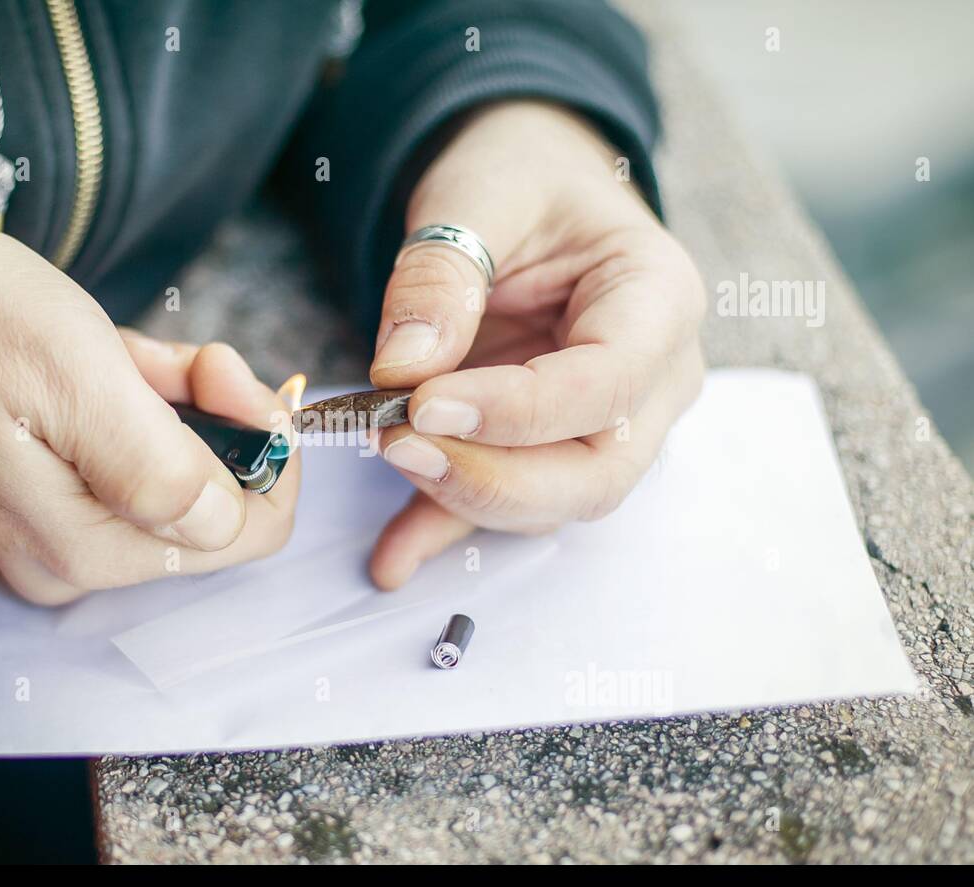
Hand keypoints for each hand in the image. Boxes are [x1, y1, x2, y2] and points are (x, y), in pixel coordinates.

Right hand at [0, 194, 297, 603]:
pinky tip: (112, 363)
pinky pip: (136, 458)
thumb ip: (160, 467)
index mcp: (90, 547)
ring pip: (180, 472)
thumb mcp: (75, 376)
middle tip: (188, 356)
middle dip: (222, 419)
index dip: (265, 445)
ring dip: (180, 404)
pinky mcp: (48, 498)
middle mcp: (78, 559)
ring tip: (129, 354)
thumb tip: (231, 518)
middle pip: (217, 502)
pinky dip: (145, 404)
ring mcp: (60, 532)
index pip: (248, 529)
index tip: (231, 372)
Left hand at [368, 101, 704, 588]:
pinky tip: (388, 558)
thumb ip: (443, 273)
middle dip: (493, 477)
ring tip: (380, 456)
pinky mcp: (546, 449)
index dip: (518, 410)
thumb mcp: (478, 193)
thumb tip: (402, 368)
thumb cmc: (522, 175)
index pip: (607, 384)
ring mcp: (607, 424)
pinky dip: (440, 529)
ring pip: (552, 501)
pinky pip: (500, 505)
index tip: (424, 403)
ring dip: (461, 497)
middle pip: (596, 472)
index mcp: (658, 300)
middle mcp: (652, 378)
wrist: (528, 185)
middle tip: (397, 443)